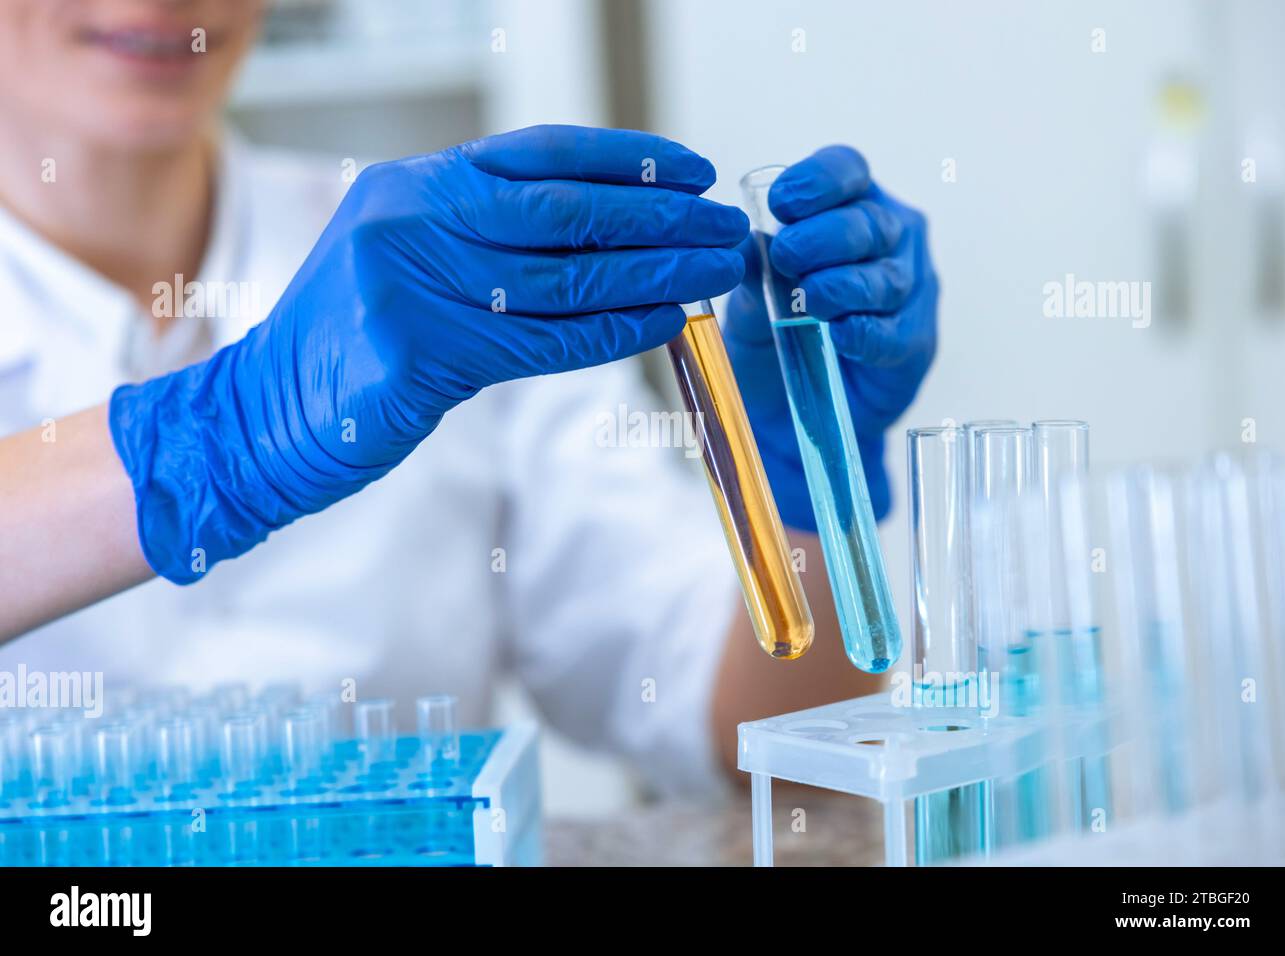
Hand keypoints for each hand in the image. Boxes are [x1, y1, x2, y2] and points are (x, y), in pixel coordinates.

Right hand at [110, 125, 747, 582]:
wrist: (263, 413)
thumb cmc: (348, 342)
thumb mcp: (404, 259)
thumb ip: (483, 237)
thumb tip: (600, 233)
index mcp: (410, 185)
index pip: (539, 154)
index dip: (625, 160)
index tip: (691, 172)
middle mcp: (410, 219)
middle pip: (564, 211)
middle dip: (659, 219)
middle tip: (728, 229)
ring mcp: (411, 283)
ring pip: (565, 276)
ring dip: (655, 275)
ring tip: (717, 272)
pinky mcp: (419, 353)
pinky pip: (543, 341)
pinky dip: (612, 332)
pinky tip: (663, 323)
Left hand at [726, 145, 937, 527]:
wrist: (784, 409)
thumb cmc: (770, 333)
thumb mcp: (748, 293)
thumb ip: (748, 264)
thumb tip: (733, 240)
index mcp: (848, 205)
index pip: (846, 170)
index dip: (819, 181)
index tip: (782, 203)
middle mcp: (890, 238)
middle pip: (868, 222)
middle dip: (825, 236)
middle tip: (787, 255)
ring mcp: (910, 290)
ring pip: (885, 278)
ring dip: (844, 286)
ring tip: (810, 300)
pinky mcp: (914, 344)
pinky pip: (893, 333)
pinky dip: (865, 333)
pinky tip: (841, 335)